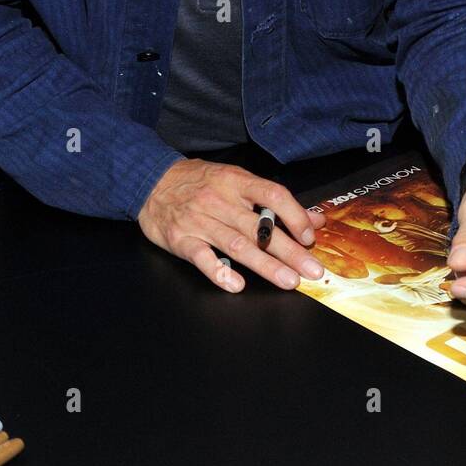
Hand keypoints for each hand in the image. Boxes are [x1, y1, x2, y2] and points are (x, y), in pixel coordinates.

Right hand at [138, 160, 327, 292]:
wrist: (151, 181)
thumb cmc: (199, 181)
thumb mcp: (236, 180)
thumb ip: (274, 201)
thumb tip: (314, 219)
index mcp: (236, 181)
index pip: (272, 195)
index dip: (294, 216)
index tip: (309, 236)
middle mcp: (219, 200)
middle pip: (259, 228)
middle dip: (290, 251)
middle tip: (312, 271)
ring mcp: (199, 221)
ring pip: (237, 245)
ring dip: (265, 266)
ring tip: (288, 281)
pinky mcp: (181, 240)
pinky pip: (202, 258)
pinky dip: (219, 272)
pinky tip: (237, 285)